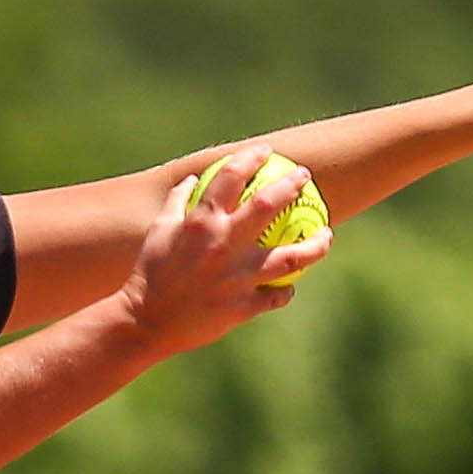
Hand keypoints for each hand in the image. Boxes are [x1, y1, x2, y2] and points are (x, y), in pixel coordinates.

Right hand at [111, 150, 329, 355]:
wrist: (145, 323)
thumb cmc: (150, 273)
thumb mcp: (159, 231)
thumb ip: (177, 201)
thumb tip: (193, 179)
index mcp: (201, 223)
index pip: (231, 178)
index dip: (250, 159)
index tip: (266, 151)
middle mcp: (224, 246)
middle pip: (268, 206)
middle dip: (290, 185)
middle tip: (305, 176)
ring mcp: (237, 278)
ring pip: (291, 258)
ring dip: (315, 245)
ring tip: (326, 235)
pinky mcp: (243, 307)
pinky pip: (275, 295)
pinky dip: (285, 290)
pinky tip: (290, 286)